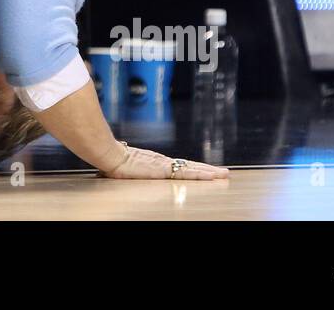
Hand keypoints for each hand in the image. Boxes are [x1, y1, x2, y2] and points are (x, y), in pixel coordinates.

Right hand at [99, 144, 229, 179]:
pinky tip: (212, 177)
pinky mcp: (165, 170)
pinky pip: (188, 173)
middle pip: (190, 166)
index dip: (193, 169)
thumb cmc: (112, 162)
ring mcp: (165, 165)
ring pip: (192, 169)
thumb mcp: (122, 169)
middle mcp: (163, 162)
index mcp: (155, 163)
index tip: (204, 171)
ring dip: (209, 172)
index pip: (179, 166)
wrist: (110, 155)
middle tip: (224, 172)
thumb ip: (124, 170)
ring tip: (224, 174)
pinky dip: (202, 175)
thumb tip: (113, 172)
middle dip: (207, 169)